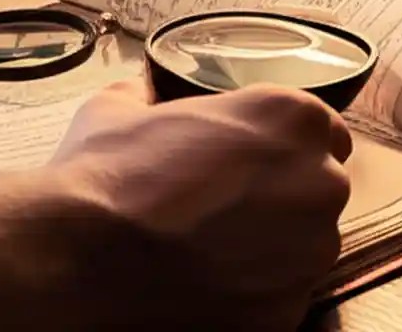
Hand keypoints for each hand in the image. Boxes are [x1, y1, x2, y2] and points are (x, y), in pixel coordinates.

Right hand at [48, 79, 353, 330]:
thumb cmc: (104, 178)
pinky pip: (279, 298)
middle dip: (281, 199)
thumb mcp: (117, 110)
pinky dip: (251, 295)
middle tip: (221, 207)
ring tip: (206, 250)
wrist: (79, 264)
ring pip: (303, 249)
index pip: (322, 132)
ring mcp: (308, 254)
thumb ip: (146, 95)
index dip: (285, 148)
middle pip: (317, 191)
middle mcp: (318, 184)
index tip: (252, 162)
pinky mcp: (288, 312)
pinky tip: (203, 285)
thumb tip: (140, 91)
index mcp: (290, 119)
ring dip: (269, 249)